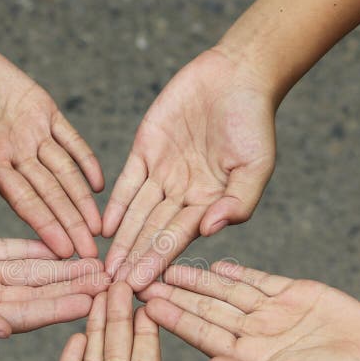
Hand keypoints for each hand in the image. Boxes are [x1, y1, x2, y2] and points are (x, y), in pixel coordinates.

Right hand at [0, 33, 103, 257]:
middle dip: (71, 224)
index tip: (65, 251)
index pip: (24, 202)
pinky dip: (86, 159)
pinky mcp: (45, 111)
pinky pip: (71, 139)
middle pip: (50, 195)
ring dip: (82, 200)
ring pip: (65, 173)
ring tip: (100, 227)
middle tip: (92, 254)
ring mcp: (33, 135)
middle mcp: (15, 156)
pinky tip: (99, 183)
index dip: (46, 226)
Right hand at [0, 229, 108, 341]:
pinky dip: (38, 245)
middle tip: (114, 279)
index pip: (30, 313)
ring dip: (66, 265)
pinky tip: (66, 241)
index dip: (63, 306)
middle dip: (76, 285)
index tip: (96, 301)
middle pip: (41, 292)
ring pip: (33, 269)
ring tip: (100, 261)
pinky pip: (12, 247)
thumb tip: (5, 330)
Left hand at [102, 49, 275, 289]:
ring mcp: (162, 173)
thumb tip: (211, 231)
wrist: (236, 75)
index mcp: (209, 204)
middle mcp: (183, 195)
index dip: (157, 261)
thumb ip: (238, 201)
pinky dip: (115, 203)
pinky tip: (103, 226)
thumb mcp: (257, 164)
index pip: (179, 238)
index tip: (139, 285)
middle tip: (111, 285)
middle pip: (153, 232)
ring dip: (121, 239)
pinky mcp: (145, 150)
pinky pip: (127, 182)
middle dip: (133, 258)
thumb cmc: (254, 120)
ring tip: (104, 264)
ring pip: (136, 212)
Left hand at [139, 262, 359, 360]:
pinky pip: (257, 279)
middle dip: (174, 293)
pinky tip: (211, 264)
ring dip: (196, 278)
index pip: (200, 334)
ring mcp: (270, 313)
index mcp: (244, 358)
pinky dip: (234, 271)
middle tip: (141, 276)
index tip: (145, 302)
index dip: (173, 317)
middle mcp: (251, 334)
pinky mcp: (292, 294)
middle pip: (205, 309)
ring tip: (168, 264)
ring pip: (225, 291)